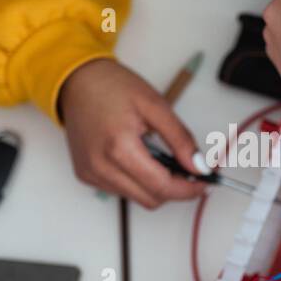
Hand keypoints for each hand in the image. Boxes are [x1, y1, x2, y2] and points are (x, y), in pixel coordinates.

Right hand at [58, 59, 205, 208]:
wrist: (76, 81)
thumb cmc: (113, 87)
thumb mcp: (155, 105)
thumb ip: (180, 139)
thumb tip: (200, 167)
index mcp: (119, 148)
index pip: (162, 187)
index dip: (188, 190)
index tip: (205, 183)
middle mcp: (100, 168)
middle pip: (150, 199)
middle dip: (175, 189)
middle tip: (189, 170)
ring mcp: (90, 174)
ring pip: (136, 197)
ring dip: (155, 185)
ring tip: (161, 159)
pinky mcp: (85, 175)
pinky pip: (120, 190)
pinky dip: (137, 181)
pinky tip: (139, 158)